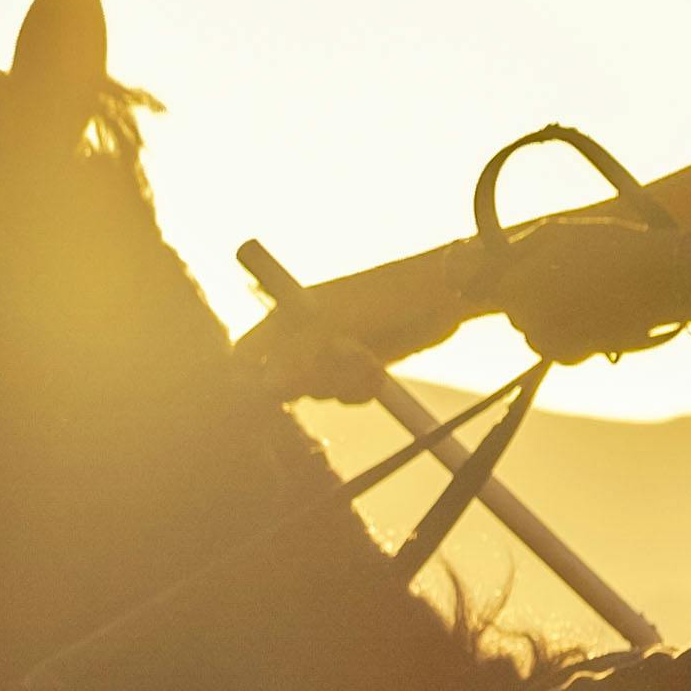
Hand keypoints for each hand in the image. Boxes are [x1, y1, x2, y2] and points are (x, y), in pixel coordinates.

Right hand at [225, 263, 482, 403]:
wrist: (441, 295)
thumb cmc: (383, 297)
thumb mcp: (335, 327)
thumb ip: (298, 357)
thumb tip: (268, 388)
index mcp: (288, 313)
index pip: (248, 354)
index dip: (251, 378)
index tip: (270, 394)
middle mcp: (306, 334)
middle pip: (281, 383)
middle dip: (310, 383)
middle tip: (335, 364)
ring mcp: (332, 352)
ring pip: (317, 392)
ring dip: (342, 386)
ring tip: (368, 360)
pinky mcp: (358, 368)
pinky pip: (345, 395)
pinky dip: (360, 390)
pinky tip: (379, 371)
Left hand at [489, 212, 690, 365]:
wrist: (660, 280)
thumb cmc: (609, 248)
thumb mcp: (557, 233)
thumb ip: (514, 250)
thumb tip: (478, 265)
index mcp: (516, 286)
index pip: (486, 285)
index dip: (503, 273)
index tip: (520, 268)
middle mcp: (525, 320)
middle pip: (512, 305)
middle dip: (531, 290)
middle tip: (569, 270)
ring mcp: (547, 341)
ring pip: (531, 326)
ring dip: (548, 310)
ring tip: (585, 289)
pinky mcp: (569, 356)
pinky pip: (553, 343)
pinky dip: (565, 330)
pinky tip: (590, 311)